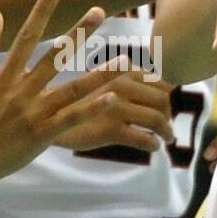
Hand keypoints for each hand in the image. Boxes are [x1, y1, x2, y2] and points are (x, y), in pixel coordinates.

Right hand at [0, 0, 124, 186]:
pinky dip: (93, 108)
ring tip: (124, 60)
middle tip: (100, 11)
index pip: (26, 37)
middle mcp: (22, 91)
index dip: (40, 12)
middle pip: (55, 56)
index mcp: (5, 76)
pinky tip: (113, 97)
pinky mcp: (44, 134)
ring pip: (73, 89)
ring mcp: (35, 113)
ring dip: (100, 74)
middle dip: (79, 33)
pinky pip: (73, 119)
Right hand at [55, 69, 175, 153]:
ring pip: (157, 120)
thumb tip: (155, 88)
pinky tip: (153, 147)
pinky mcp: (110, 131)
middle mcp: (121, 85)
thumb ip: (123, 81)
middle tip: (166, 126)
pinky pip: (144, 139)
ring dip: (167, 131)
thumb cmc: (75, 101)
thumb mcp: (100, 81)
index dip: (167, 97)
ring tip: (167, 138)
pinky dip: (154, 144)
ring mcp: (116, 108)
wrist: (47, 117)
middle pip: (163, 101)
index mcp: (121, 71)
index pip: (160, 83)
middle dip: (169, 115)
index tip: (165, 108)